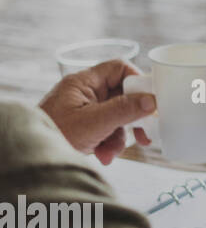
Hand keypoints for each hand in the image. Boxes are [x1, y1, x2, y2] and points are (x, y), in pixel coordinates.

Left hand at [38, 59, 155, 165]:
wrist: (32, 159)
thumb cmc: (54, 135)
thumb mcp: (94, 122)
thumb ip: (124, 110)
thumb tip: (151, 101)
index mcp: (83, 82)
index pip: (119, 68)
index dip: (137, 81)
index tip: (151, 99)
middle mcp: (85, 92)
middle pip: (122, 95)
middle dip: (131, 117)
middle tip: (145, 130)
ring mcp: (84, 109)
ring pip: (117, 115)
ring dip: (120, 136)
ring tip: (111, 152)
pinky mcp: (84, 125)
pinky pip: (107, 128)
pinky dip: (110, 143)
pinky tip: (104, 155)